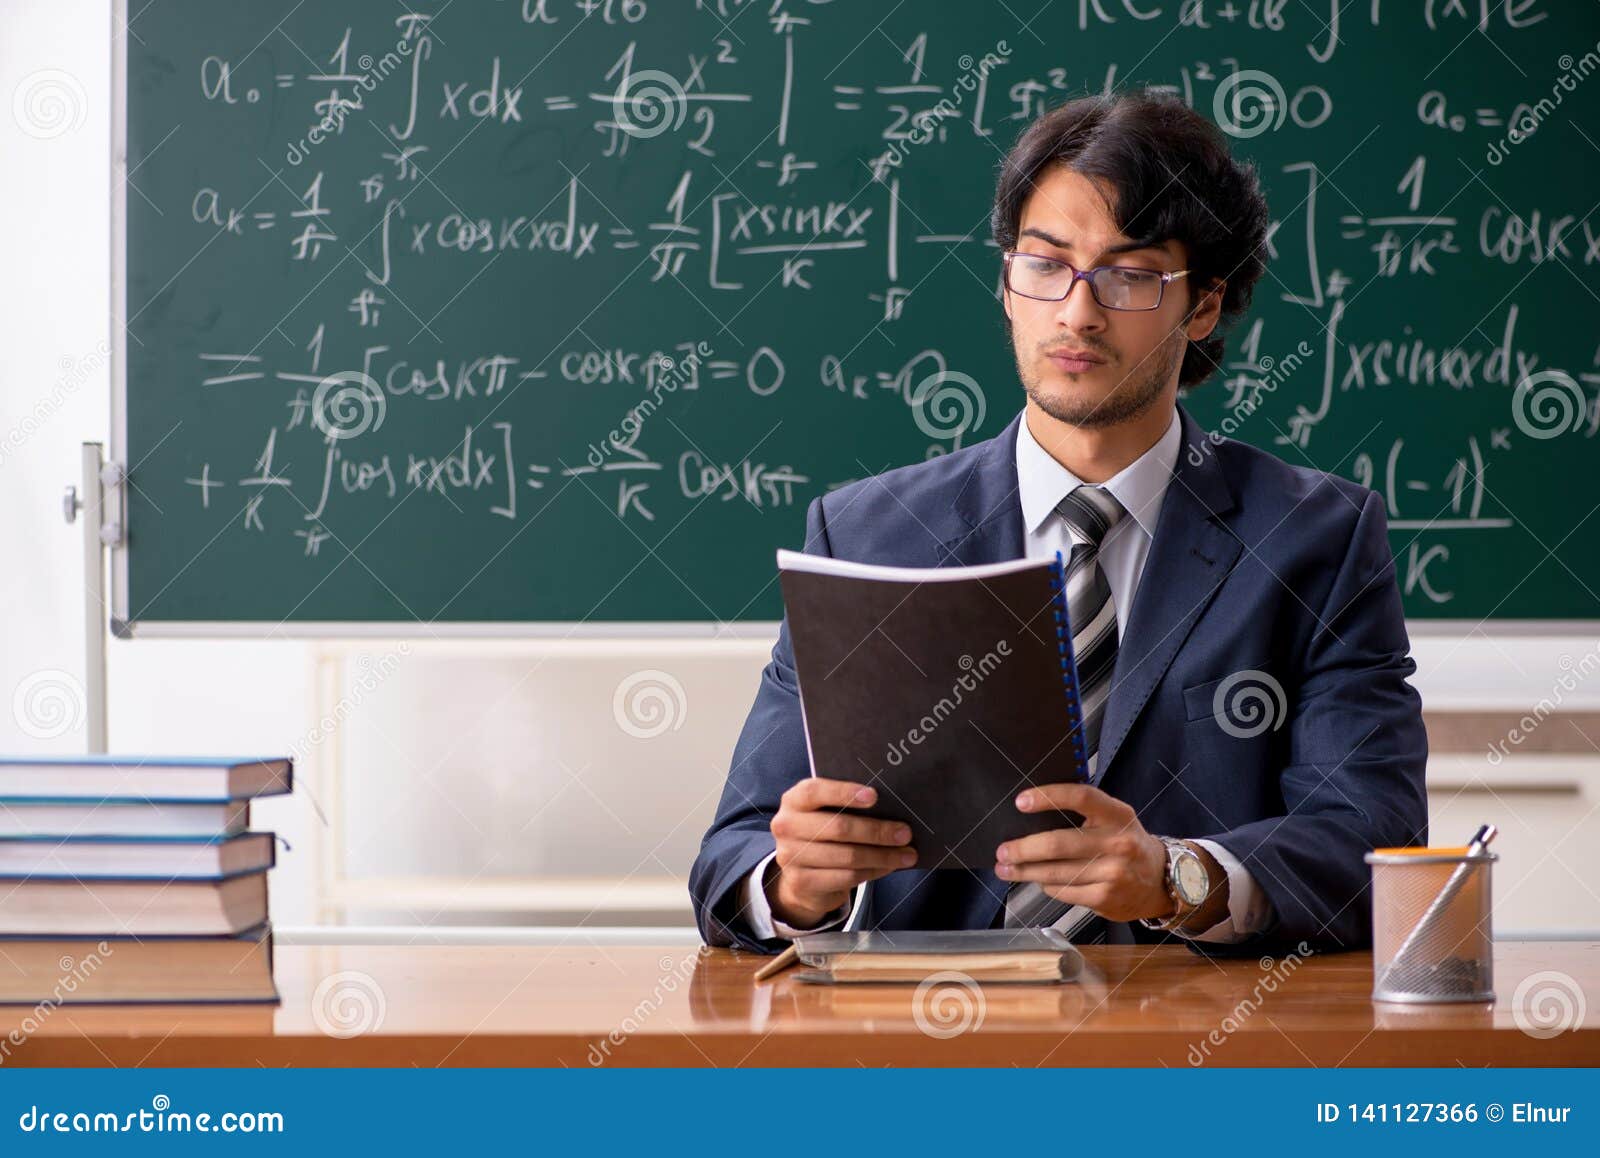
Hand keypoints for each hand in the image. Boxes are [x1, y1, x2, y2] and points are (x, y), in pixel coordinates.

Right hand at [766, 779, 916, 927]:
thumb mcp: (826, 812)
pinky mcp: (802, 882)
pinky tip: (889, 866)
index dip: (844, 792)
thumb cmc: (823, 832)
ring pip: (848, 856)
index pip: (815, 791)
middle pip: (838, 827)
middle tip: (905, 833)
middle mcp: (786, 826)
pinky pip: (847, 877)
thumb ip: (847, 805)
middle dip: (877, 831)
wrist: (800, 872)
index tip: (875, 796)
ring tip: (906, 854)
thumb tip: (893, 807)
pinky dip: (874, 871)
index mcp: (794, 800)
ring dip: (883, 856)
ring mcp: (791, 856)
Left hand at [993, 783, 1172, 922]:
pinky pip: (1063, 892)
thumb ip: (1085, 812)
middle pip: (1059, 843)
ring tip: (1006, 868)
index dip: (1048, 797)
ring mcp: (1112, 873)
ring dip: (1025, 871)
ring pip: (1056, 872)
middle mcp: (1118, 842)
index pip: (1081, 798)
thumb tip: (1034, 811)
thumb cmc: (1127, 842)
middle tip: (1002, 850)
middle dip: (1023, 848)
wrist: (1160, 880)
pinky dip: (1047, 886)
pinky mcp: (1105, 898)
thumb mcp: (1116, 819)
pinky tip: (1039, 881)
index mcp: (1118, 814)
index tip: (1021, 801)